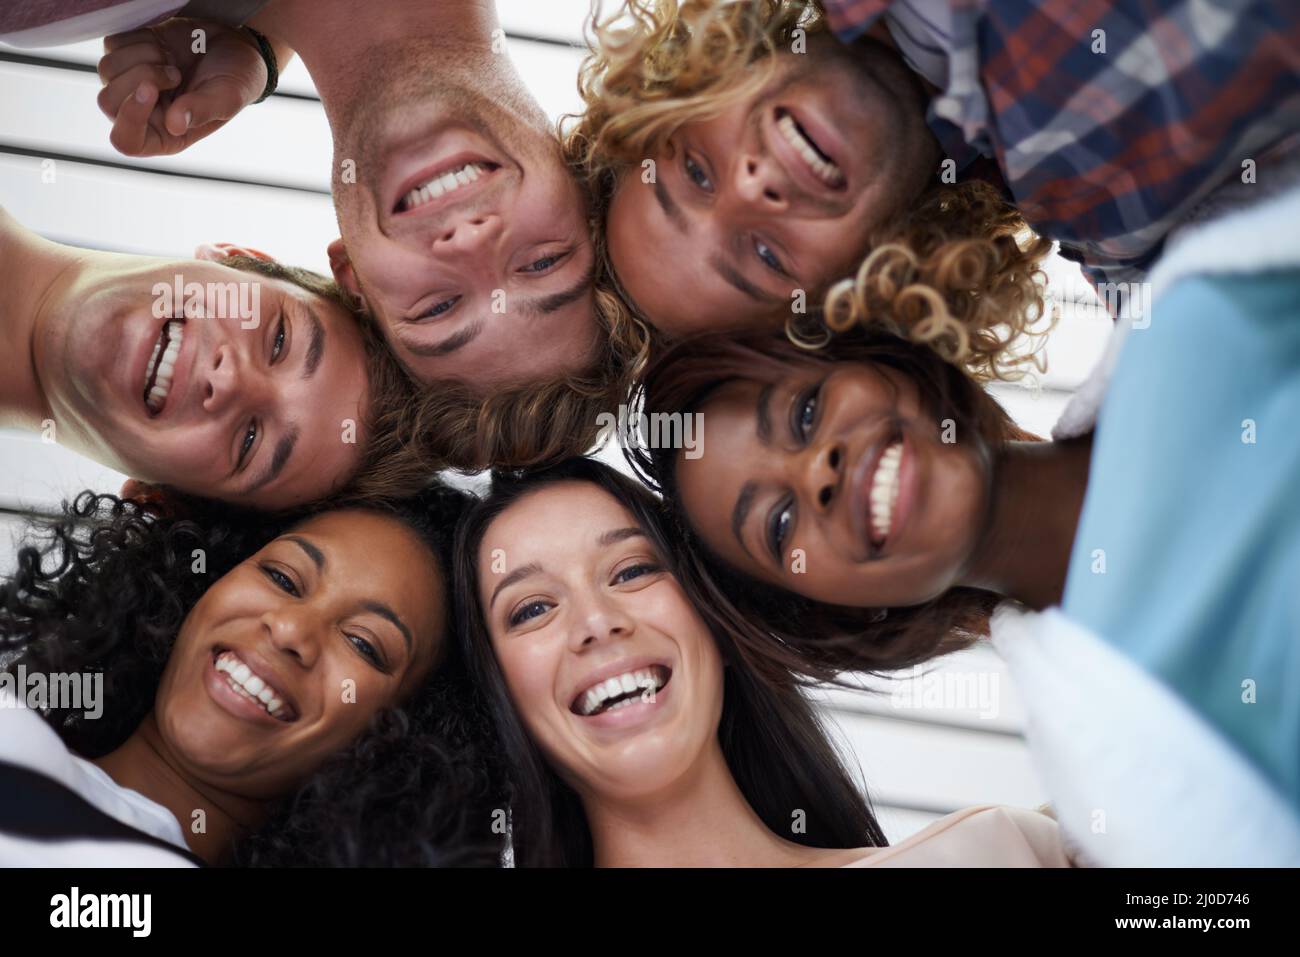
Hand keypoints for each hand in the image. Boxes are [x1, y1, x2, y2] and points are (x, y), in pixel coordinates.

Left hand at [96, 18, 267, 156]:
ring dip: (142, 58)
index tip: (150, 90)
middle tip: (175, 74)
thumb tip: (175, 124)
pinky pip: (112, 45)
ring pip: (108, 70)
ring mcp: (131, 83)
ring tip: (172, 61)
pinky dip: (138, 40)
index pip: (126, 141)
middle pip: (108, 102)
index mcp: (166, 135)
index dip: (130, 118)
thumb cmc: (235, 78)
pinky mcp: (127, 55)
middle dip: (140, 79)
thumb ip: (202, 110)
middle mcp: (143, 113)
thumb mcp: (228, 97)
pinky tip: (164, 47)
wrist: (235, 43)